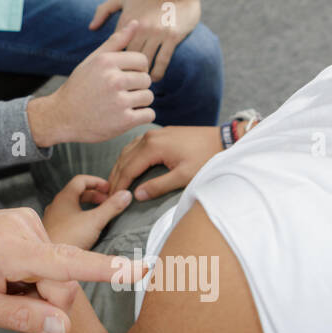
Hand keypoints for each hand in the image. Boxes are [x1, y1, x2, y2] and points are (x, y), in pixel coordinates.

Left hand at [0, 205, 145, 332]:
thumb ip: (18, 318)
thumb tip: (61, 328)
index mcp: (12, 250)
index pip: (68, 263)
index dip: (107, 270)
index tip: (142, 270)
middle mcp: (25, 228)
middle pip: (63, 279)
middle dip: (51, 308)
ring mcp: (26, 220)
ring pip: (55, 270)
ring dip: (39, 291)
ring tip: (6, 296)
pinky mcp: (26, 220)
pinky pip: (45, 256)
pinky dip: (33, 274)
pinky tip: (8, 279)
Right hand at [28, 19, 153, 146]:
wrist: (61, 117)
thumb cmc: (79, 87)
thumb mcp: (93, 61)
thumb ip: (115, 42)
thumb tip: (136, 22)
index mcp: (106, 62)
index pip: (142, 61)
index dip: (136, 70)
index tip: (125, 77)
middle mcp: (113, 80)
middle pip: (146, 79)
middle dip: (137, 87)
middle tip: (120, 94)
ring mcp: (119, 101)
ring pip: (148, 97)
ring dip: (139, 102)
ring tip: (121, 104)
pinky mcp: (124, 121)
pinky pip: (148, 115)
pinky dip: (140, 117)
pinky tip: (125, 116)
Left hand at [42, 175, 133, 248]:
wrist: (49, 262)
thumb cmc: (67, 239)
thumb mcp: (95, 221)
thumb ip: (111, 207)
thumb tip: (125, 195)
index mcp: (64, 197)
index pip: (81, 180)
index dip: (97, 181)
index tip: (109, 187)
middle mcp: (57, 205)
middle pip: (77, 192)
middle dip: (95, 194)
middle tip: (108, 200)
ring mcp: (54, 218)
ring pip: (73, 206)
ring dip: (88, 206)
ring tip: (101, 213)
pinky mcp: (55, 231)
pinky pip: (70, 218)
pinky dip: (82, 217)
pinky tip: (89, 228)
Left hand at [88, 0, 201, 80]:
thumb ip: (104, 10)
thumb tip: (91, 28)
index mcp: (127, 20)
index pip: (116, 47)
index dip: (114, 60)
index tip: (112, 70)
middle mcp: (141, 28)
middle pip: (129, 57)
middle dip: (126, 70)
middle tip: (124, 82)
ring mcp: (157, 33)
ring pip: (145, 61)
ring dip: (142, 74)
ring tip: (139, 83)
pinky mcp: (172, 37)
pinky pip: (163, 60)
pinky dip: (158, 72)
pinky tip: (155, 78)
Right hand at [107, 124, 222, 201]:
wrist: (223, 139)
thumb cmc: (206, 158)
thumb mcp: (184, 176)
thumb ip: (159, 186)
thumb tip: (136, 195)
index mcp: (152, 146)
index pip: (127, 168)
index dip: (119, 185)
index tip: (112, 199)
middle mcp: (148, 137)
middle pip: (124, 159)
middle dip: (115, 177)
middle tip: (108, 195)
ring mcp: (153, 133)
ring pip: (128, 151)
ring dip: (120, 167)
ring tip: (115, 183)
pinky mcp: (160, 134)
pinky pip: (136, 145)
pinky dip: (128, 158)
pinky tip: (128, 166)